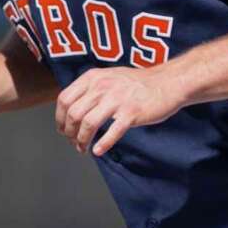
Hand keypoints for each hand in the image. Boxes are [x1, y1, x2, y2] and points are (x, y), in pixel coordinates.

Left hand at [54, 67, 181, 155]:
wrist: (168, 83)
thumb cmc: (138, 84)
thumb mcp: (108, 77)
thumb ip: (90, 89)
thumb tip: (72, 108)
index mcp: (93, 78)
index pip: (65, 99)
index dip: (59, 118)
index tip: (62, 129)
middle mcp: (102, 86)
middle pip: (73, 114)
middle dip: (69, 133)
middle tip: (73, 142)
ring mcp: (117, 100)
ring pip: (88, 124)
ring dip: (82, 140)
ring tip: (83, 148)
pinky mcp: (131, 113)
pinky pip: (112, 132)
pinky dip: (102, 144)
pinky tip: (98, 151)